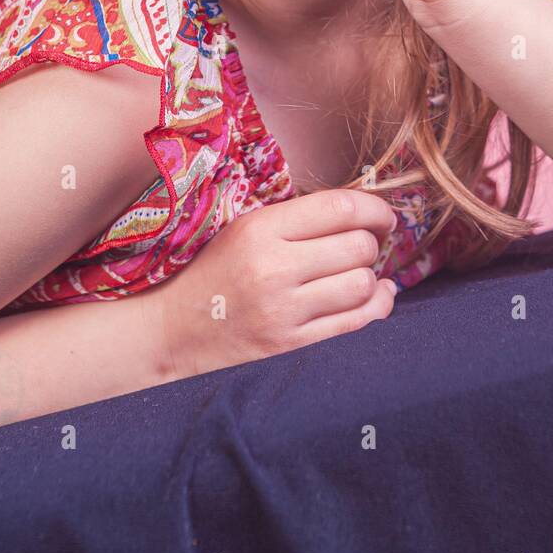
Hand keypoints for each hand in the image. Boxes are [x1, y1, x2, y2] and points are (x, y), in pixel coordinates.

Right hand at [157, 189, 398, 378]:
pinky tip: (378, 296)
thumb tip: (360, 212)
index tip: (382, 215)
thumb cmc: (212, 271)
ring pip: (362, 285)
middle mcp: (275, 268)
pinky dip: (377, 306)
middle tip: (367, 244)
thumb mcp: (244, 228)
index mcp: (261, 229)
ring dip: (371, 277)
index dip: (374, 208)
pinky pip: (355, 322)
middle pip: (359, 246)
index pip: (340, 207)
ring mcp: (284, 311)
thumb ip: (296, 218)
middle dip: (372, 242)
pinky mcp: (291, 345)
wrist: (170, 330)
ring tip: (359, 272)